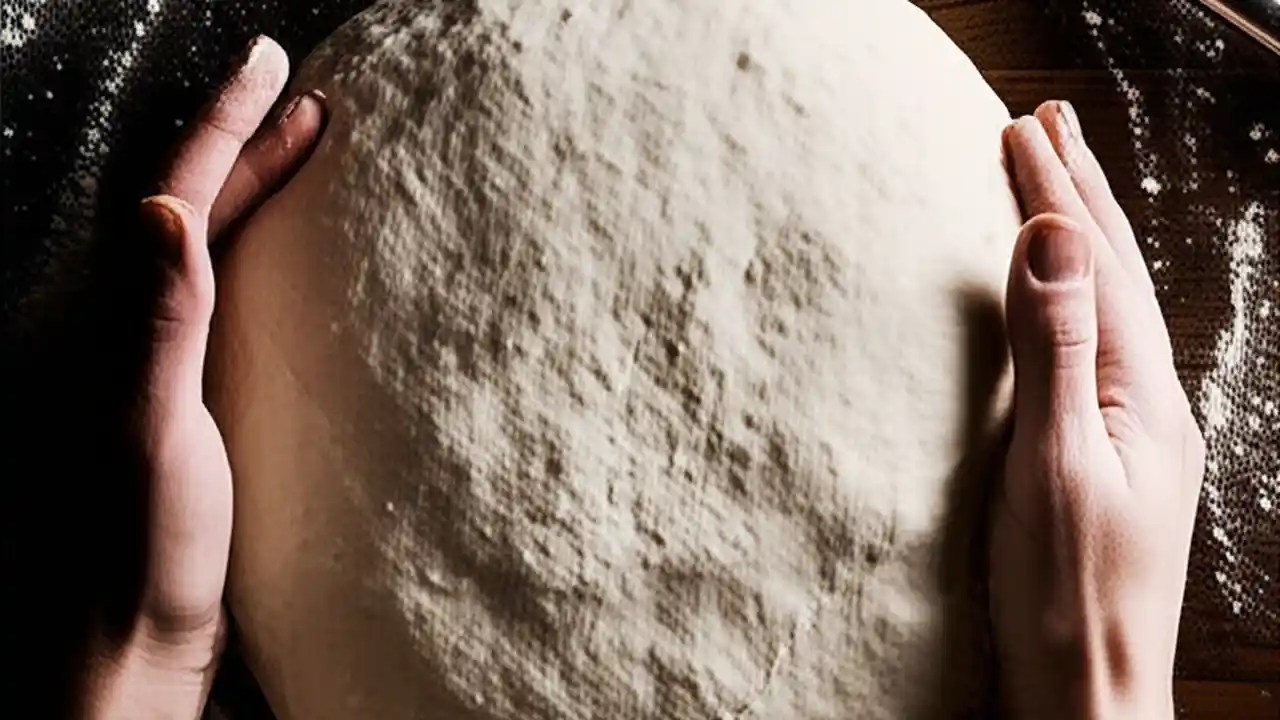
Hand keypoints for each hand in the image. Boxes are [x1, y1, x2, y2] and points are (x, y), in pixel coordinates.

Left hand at [80, 36, 324, 718]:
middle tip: (312, 101)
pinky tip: (294, 268)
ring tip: (309, 157)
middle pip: (195, 211)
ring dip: (258, 194)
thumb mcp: (145, 434)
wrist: (126, 646)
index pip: (177, 195)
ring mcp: (159, 367)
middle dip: (250, 146)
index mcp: (120, 324)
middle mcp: (130, 331)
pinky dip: (265, 260)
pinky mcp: (189, 405)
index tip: (274, 63)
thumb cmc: (132, 554)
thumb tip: (168, 210)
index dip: (226, 123)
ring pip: (213, 252)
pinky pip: (230, 303)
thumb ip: (155, 326)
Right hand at [990, 101, 1203, 718]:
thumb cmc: (1063, 594)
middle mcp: (1147, 403)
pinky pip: (1090, 348)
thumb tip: (1051, 235)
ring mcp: (1129, 432)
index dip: (1053, 192)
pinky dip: (1068, 298)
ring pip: (1105, 308)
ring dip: (1076, 237)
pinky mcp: (1100, 458)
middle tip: (1046, 122)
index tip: (1015, 126)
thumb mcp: (1051, 463)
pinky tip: (1058, 301)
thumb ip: (1054, 348)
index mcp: (1141, 395)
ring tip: (1053, 187)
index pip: (1092, 266)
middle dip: (1077, 193)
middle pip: (1112, 274)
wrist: (1086, 696)